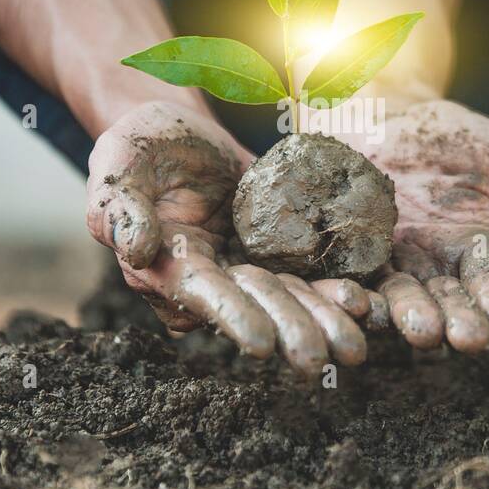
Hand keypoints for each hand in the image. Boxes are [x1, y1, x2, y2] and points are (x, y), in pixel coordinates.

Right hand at [86, 101, 376, 374]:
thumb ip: (119, 206)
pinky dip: (342, 288)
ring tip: (358, 342)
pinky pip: (315, 272)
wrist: (181, 132)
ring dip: (326, 321)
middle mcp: (214, 278)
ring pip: (293, 298)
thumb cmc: (140, 145)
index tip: (262, 345)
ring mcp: (250, 266)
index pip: (203, 296)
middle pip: (259, 307)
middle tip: (331, 357)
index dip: (233, 318)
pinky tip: (370, 302)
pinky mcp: (281, 248)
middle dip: (294, 331)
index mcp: (169, 267)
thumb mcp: (119, 163)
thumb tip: (134, 249)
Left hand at [339, 100, 488, 352]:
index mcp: (480, 255)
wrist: (394, 113)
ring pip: (399, 297)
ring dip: (409, 315)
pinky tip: (358, 301)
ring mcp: (390, 262)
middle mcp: (434, 270)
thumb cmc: (465, 144)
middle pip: (448, 302)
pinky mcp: (349, 251)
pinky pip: (350, 274)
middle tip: (466, 339)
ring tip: (420, 329)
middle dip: (458, 321)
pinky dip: (353, 292)